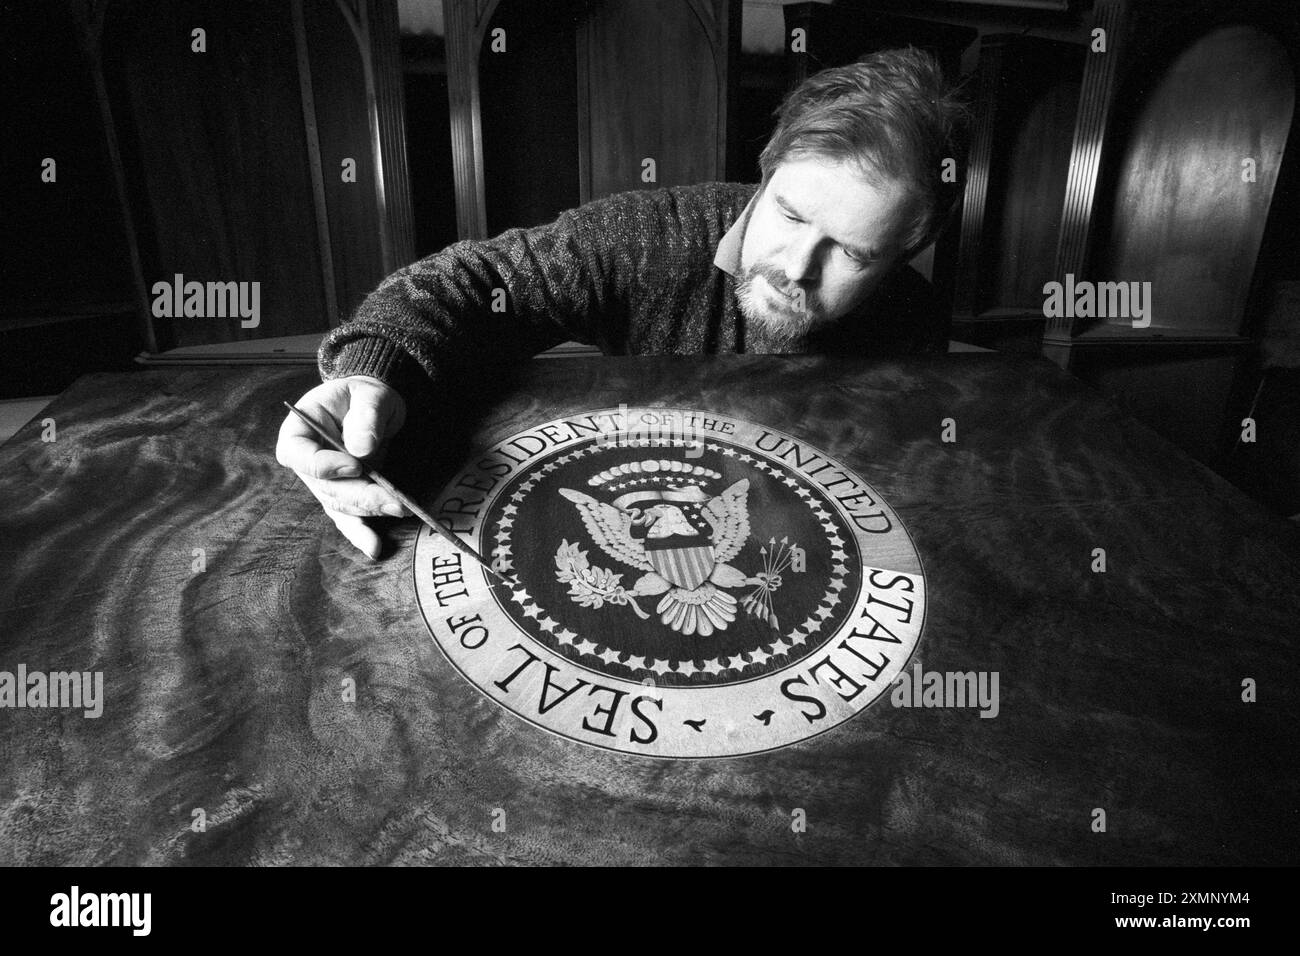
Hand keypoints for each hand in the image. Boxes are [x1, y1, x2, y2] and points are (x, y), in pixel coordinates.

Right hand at [276, 375, 409, 557]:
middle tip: (393, 500)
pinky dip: (361, 533)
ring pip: (341, 505)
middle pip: (325, 487)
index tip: (356, 465)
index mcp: (299, 431)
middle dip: (360, 495)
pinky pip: (349, 518)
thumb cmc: (366, 395)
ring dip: (370, 510)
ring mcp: (324, 483)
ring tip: (399, 509)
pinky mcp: (344, 495)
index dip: (324, 465)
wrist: (374, 406)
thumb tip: (361, 449)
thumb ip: (366, 416)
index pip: (297, 454)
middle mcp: (306, 462)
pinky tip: (374, 548)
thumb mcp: (369, 394)